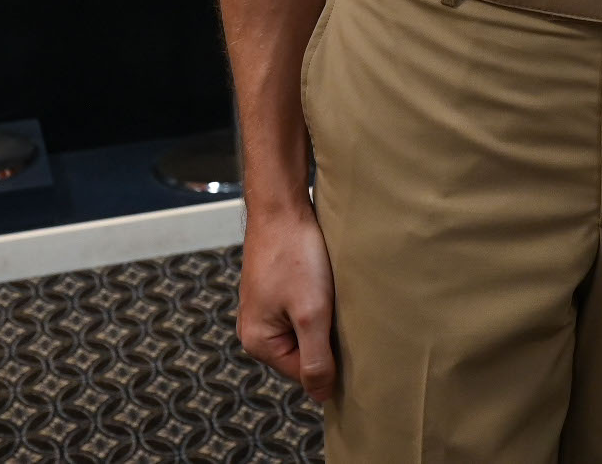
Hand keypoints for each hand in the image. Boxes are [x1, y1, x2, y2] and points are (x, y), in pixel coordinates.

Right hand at [237, 201, 337, 400]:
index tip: (345, 332)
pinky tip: (325, 280)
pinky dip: (318, 298)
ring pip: (306, 327)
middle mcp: (256, 328)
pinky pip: (303, 307)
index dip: (329, 356)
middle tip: (338, 307)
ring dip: (323, 315)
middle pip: (304, 351)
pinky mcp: (276, 288)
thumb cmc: (294, 255)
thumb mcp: (311, 312)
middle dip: (325, 334)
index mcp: (257, 342)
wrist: (282, 206)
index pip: (304, 373)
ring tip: (330, 291)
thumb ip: (316, 359)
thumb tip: (322, 397)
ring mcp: (265, 307)